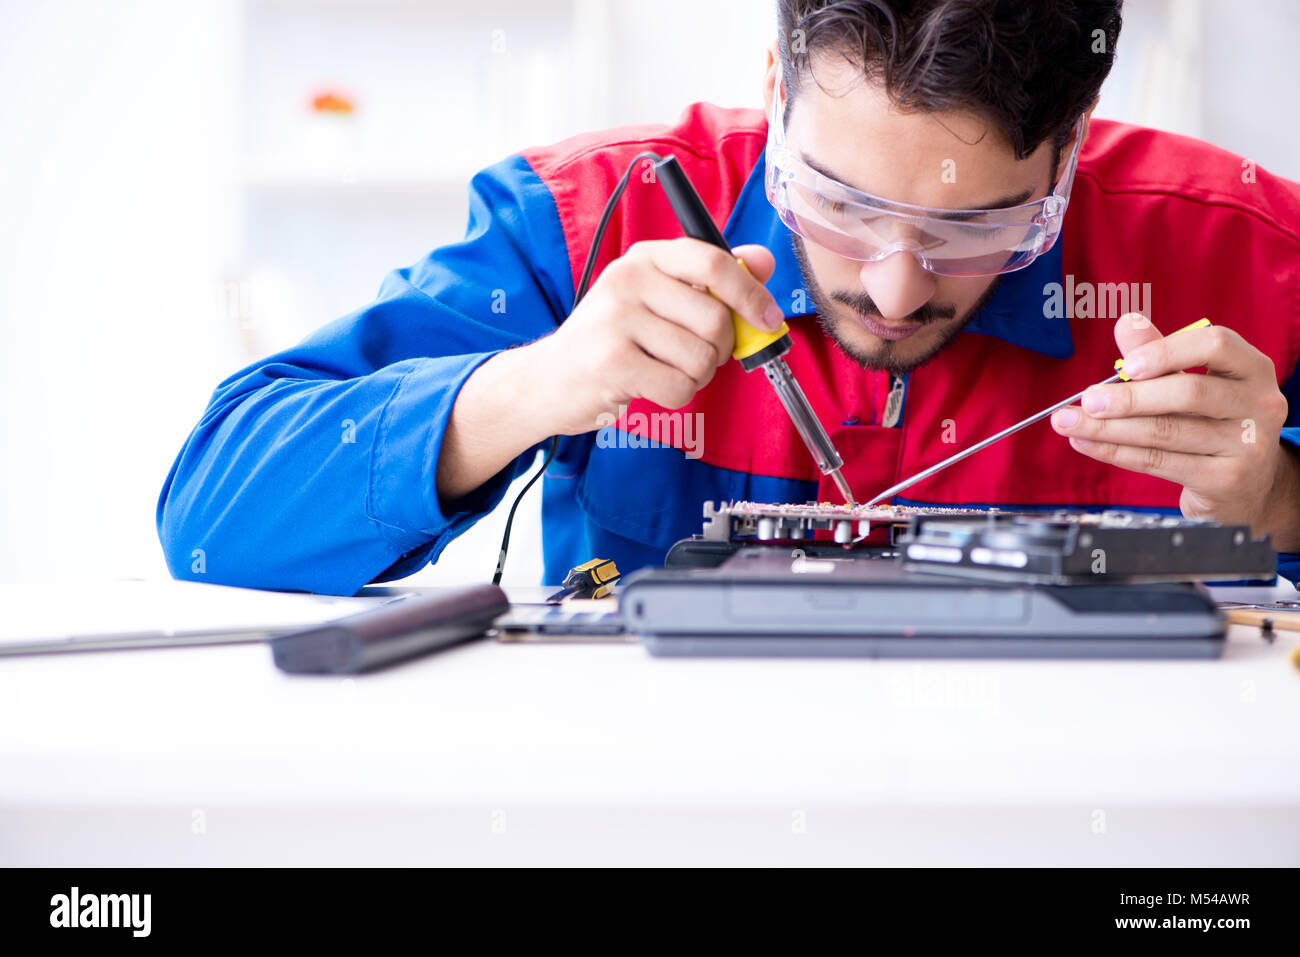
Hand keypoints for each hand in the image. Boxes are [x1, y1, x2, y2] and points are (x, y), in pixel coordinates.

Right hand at [529, 239, 782, 434]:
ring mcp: (616, 319)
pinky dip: (676, 395)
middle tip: (696, 355)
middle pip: (716, 319)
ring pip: (702, 357)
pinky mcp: (612, 362)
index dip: (751, 294)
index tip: (767, 319)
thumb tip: (764, 261)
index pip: (714, 262)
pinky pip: (680, 387)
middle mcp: (628, 279)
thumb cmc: (611, 339)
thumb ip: (710, 279)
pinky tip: (650, 385)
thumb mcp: (657, 298)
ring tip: (665, 370)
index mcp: (645, 257)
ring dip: (696, 376)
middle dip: (720, 349)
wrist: (547, 378)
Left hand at [1050, 313, 1298, 539]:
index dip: (1167, 351)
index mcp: (1253, 368)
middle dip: (1130, 397)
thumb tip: (1126, 323)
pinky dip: (1115, 451)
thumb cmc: (1211, 422)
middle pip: (1189, 393)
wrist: (1248, 484)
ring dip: (1109, 428)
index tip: (1127, 365)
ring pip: (1167, 432)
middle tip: (1087, 400)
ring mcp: (1247, 445)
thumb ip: (1159, 355)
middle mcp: (1260, 404)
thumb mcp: (1192, 383)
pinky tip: (1085, 442)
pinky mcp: (1226, 480)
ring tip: (1069, 422)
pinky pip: (1159, 462)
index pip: (1215, 345)